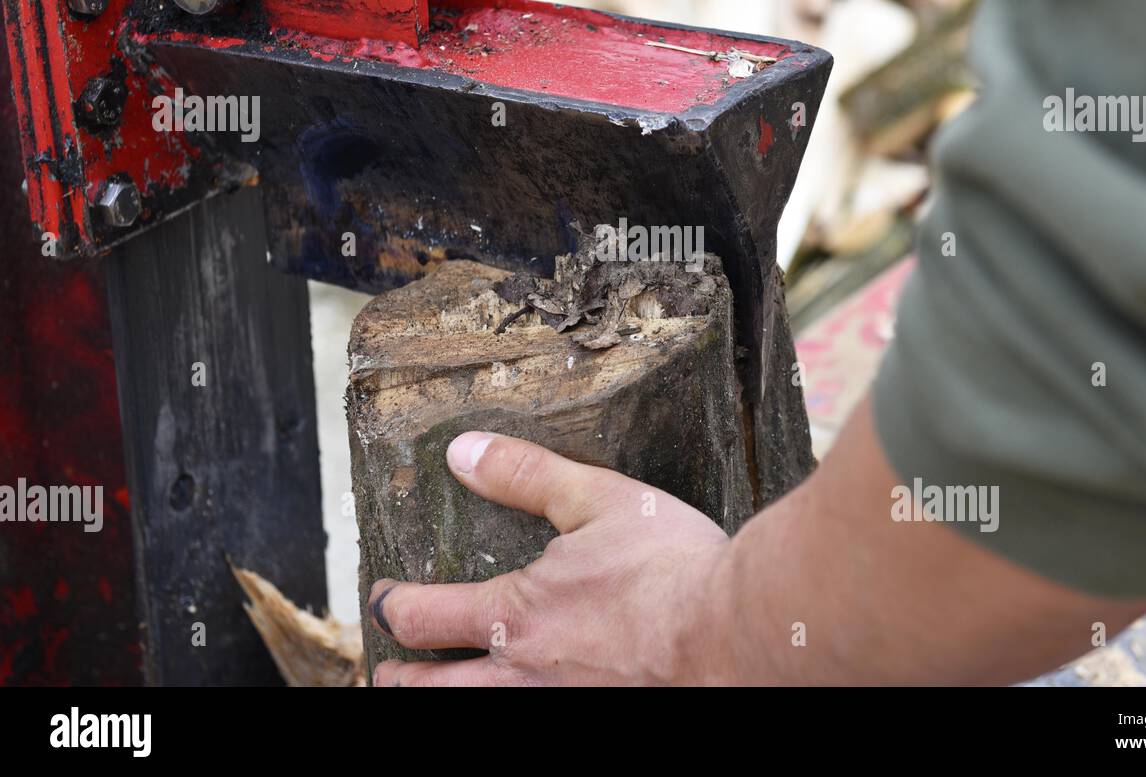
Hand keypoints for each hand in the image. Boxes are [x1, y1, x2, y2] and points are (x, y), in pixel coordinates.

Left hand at [368, 432, 734, 684]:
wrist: (734, 633)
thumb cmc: (672, 567)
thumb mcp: (597, 498)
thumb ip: (524, 475)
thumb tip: (462, 453)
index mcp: (516, 615)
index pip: (420, 616)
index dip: (389, 604)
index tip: (382, 594)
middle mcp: (522, 678)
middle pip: (430, 690)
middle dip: (400, 675)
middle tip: (388, 664)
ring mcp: (556, 709)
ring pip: (469, 715)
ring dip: (442, 699)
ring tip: (435, 691)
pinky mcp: (595, 720)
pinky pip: (531, 722)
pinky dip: (502, 706)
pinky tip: (519, 694)